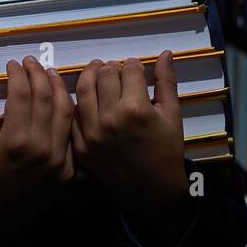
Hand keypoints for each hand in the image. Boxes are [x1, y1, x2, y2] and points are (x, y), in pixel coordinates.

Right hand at [0, 56, 75, 244]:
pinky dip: (68, 114)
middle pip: (47, 98)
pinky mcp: (68, 171)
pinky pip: (72, 135)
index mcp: (15, 142)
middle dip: (39, 75)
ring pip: (66, 113)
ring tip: (48, 74)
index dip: (18, 74)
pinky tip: (61, 101)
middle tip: (31, 63)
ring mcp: (59, 161)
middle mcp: (42, 149)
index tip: (13, 63)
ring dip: (59, 89)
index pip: (22, 95)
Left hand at [72, 50, 188, 218]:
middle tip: (115, 70)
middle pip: (104, 75)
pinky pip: (73, 114)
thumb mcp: (172, 116)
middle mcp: (110, 118)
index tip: (135, 67)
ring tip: (97, 72)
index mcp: (136, 109)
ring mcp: (91, 133)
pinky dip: (78, 100)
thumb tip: (166, 53)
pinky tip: (86, 96)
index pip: (129, 70)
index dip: (134, 65)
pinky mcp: (80, 146)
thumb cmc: (166, 153)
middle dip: (112, 68)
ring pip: (83, 89)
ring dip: (90, 75)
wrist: (151, 193)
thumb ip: (166, 82)